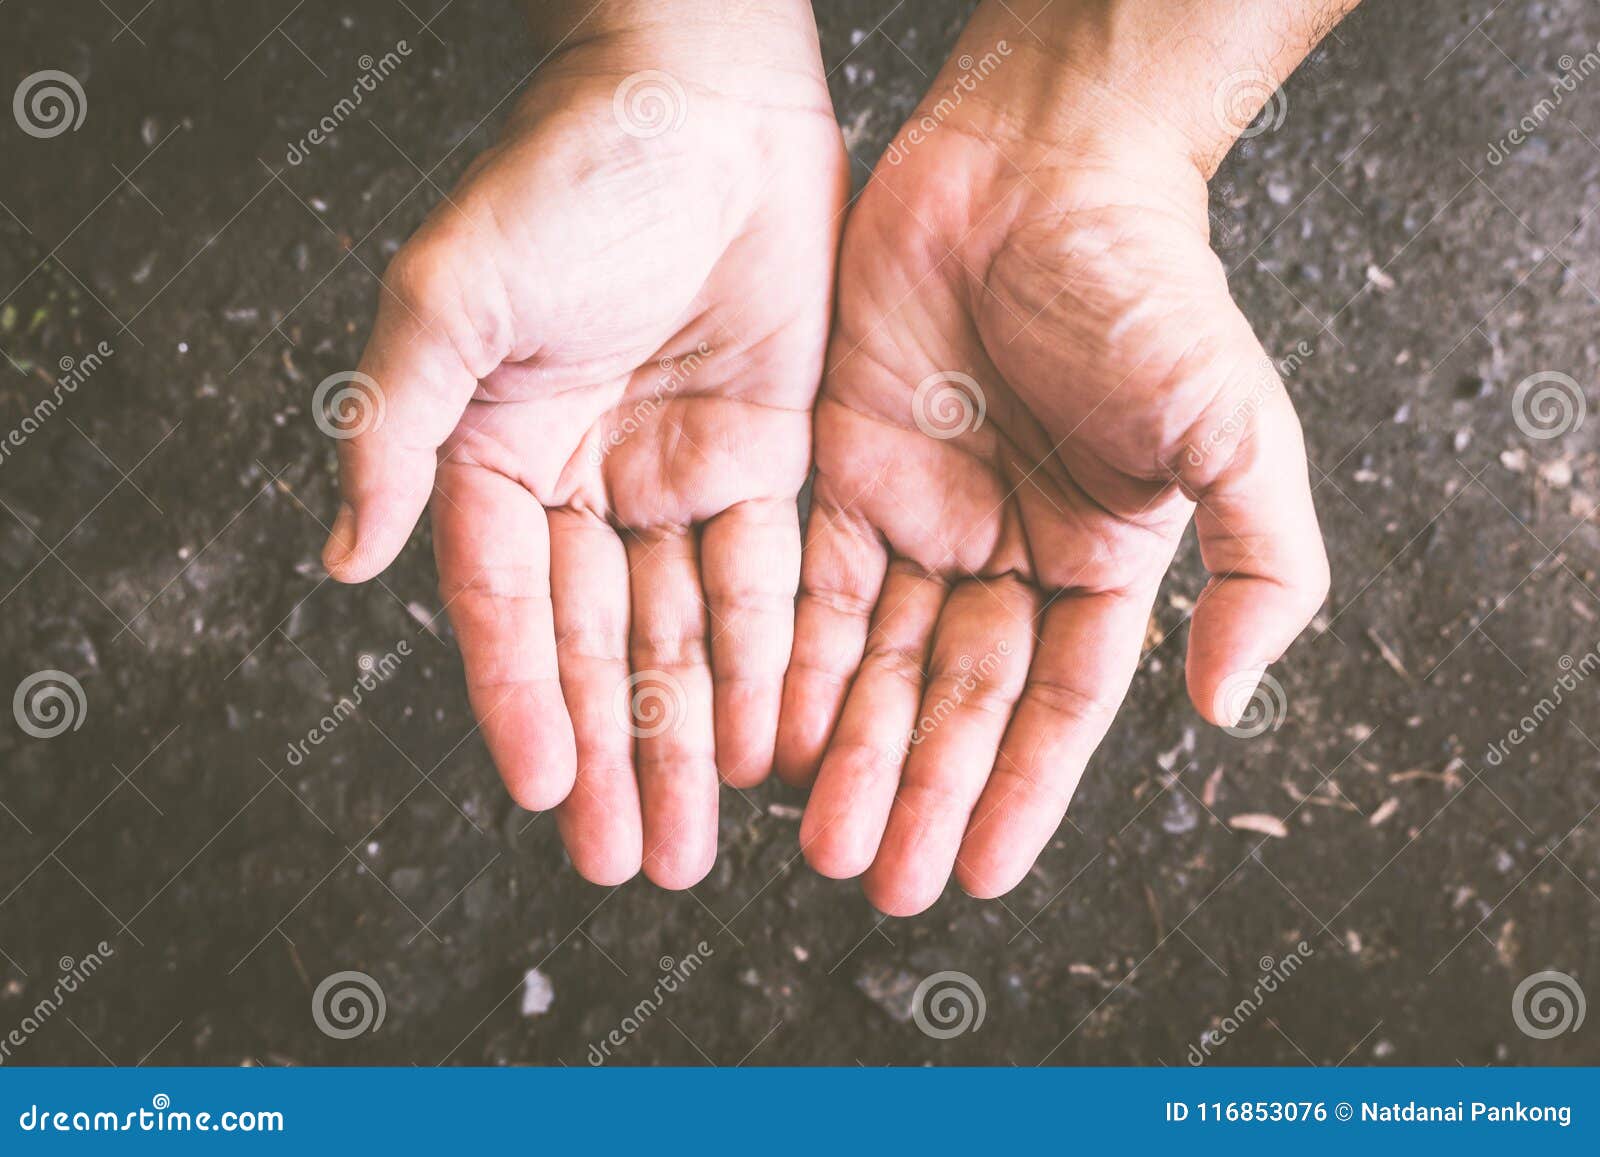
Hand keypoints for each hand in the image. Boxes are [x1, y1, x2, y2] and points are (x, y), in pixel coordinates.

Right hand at [322, 5, 847, 888]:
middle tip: (630, 863)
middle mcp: (589, 483)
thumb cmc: (567, 177)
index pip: (508, 608)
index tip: (541, 792)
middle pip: (603, 648)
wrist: (708, 104)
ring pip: (686, 635)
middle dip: (618, 757)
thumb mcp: (451, 297)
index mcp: (499, 455)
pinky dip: (768, 662)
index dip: (521, 701)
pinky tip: (772, 744)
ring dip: (692, 739)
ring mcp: (681, 478)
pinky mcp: (766, 460)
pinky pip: (768, 581)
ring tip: (698, 842)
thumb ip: (395, 430)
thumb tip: (340, 558)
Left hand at [776, 25, 1329, 914]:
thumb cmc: (1151, 287)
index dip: (1020, 793)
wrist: (1037, 165)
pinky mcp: (844, 471)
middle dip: (919, 792)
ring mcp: (923, 515)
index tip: (976, 874)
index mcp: (1104, 560)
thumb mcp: (1240, 432)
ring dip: (853, 753)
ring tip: (821, 844)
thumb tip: (1225, 708)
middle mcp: (1009, 553)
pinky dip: (799, 664)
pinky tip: (779, 736)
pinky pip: (818, 590)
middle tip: (877, 885)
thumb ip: (1259, 572)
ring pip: (881, 662)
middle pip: (957, 701)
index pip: (1056, 705)